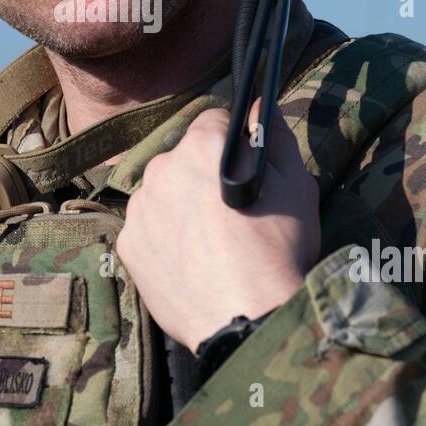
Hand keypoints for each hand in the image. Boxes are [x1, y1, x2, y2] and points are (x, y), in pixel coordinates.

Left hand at [116, 98, 320, 353]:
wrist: (247, 319)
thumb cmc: (279, 248)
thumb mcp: (296, 185)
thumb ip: (275, 136)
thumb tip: (262, 105)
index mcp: (202, 147)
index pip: (214, 121)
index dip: (233, 141)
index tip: (245, 168)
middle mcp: (162, 169)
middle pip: (183, 157)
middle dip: (202, 174)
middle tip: (230, 212)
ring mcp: (140, 209)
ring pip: (162, 193)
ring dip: (179, 205)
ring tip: (209, 241)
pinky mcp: (128, 244)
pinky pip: (147, 229)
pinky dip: (163, 238)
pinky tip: (189, 260)